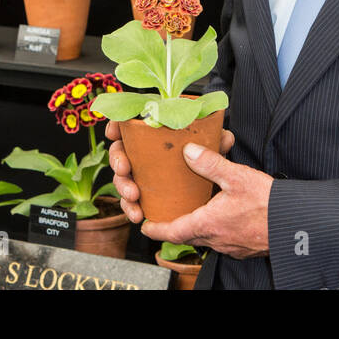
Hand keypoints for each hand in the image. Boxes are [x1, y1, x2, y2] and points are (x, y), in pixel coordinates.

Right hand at [105, 119, 233, 224]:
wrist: (214, 191)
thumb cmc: (207, 160)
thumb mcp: (214, 150)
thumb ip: (218, 142)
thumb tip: (224, 138)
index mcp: (155, 134)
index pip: (130, 123)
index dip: (117, 125)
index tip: (113, 132)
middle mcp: (144, 152)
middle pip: (120, 150)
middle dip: (117, 160)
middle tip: (125, 169)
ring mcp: (142, 174)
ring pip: (122, 177)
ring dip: (122, 186)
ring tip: (134, 195)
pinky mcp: (145, 195)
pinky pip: (130, 201)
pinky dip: (130, 208)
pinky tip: (137, 214)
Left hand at [140, 143, 271, 259]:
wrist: (295, 223)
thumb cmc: (267, 203)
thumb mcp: (237, 176)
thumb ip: (211, 163)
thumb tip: (189, 151)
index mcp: (208, 223)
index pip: (173, 231)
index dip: (156, 229)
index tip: (145, 225)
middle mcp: (216, 239)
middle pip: (187, 237)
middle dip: (175, 228)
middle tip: (167, 216)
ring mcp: (231, 246)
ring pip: (205, 239)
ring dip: (196, 229)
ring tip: (193, 213)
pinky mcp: (244, 247)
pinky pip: (222, 241)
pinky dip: (215, 231)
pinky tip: (222, 218)